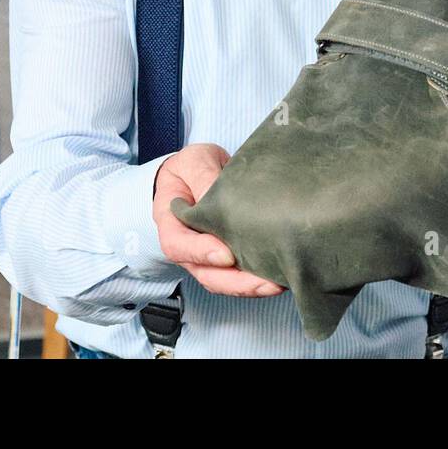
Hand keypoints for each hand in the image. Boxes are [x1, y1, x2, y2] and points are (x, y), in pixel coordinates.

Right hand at [153, 143, 284, 297]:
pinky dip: (256, 281)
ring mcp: (207, 255)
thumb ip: (203, 176)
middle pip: (204, 274)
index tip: (226, 254)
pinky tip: (277, 277)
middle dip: (234, 282)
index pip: (178, 245)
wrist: (201, 171)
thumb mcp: (193, 161)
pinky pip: (238, 276)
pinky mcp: (228, 257)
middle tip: (262, 280)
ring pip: (223, 281)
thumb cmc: (192, 168)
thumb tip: (218, 192)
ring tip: (276, 283)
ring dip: (249, 287)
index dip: (200, 253)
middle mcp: (187, 245)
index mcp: (171, 222)